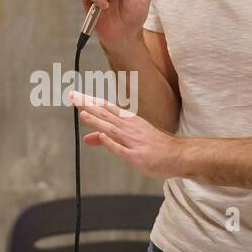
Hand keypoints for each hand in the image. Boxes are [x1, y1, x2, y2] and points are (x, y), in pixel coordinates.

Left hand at [70, 90, 184, 179]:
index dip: (90, 101)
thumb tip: (88, 137)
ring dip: (97, 121)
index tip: (76, 95)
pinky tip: (101, 136)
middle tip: (73, 96)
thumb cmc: (154, 146)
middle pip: (106, 114)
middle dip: (88, 105)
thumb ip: (107, 138)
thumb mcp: (130, 138)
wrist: (178, 155)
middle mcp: (130, 128)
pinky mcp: (137, 157)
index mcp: (129, 121)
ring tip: (82, 113)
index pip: (106, 108)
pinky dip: (111, 142)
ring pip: (112, 129)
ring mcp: (133, 142)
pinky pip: (122, 149)